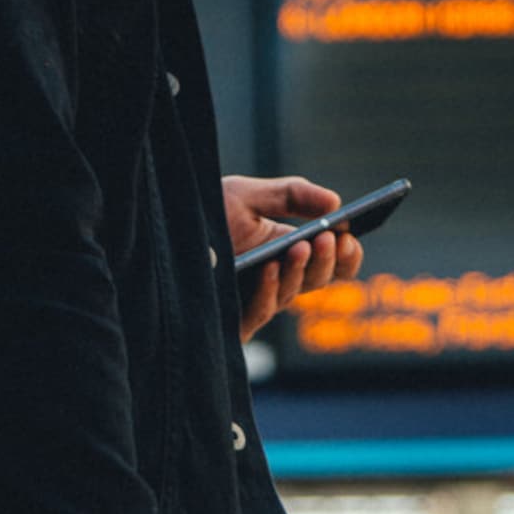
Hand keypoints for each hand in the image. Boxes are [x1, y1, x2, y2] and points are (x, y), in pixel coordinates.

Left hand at [222, 175, 364, 341]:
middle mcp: (279, 282)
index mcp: (291, 255)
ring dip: (301, 270)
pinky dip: (269, 289)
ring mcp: (258, 301)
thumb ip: (293, 195)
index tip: (351, 237)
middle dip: (328, 261)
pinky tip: (272, 267)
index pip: (331, 265)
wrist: (163, 231)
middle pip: (319, 282)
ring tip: (306, 244)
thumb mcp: (251, 195)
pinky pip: (259, 311)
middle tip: (332, 239)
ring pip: (293, 295)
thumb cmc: (206, 213)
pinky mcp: (234, 319)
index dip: (346, 256)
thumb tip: (335, 203)